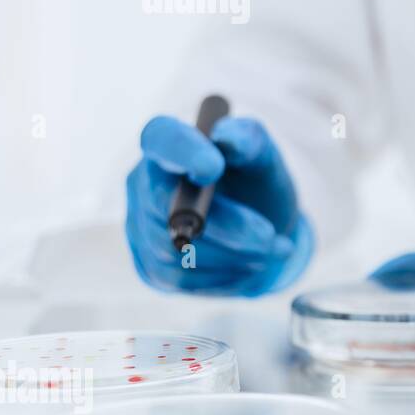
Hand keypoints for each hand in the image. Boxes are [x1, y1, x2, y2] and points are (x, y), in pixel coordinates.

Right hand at [125, 115, 312, 295]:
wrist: (262, 228)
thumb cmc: (255, 182)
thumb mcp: (264, 157)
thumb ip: (250, 140)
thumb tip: (228, 139)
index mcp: (169, 144)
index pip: (160, 138)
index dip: (180, 152)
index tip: (213, 166)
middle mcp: (144, 184)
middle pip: (167, 208)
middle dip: (225, 226)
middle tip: (268, 236)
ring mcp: (142, 228)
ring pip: (178, 250)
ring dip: (235, 253)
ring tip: (272, 246)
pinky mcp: (152, 267)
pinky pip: (185, 277)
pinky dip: (227, 272)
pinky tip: (250, 262)